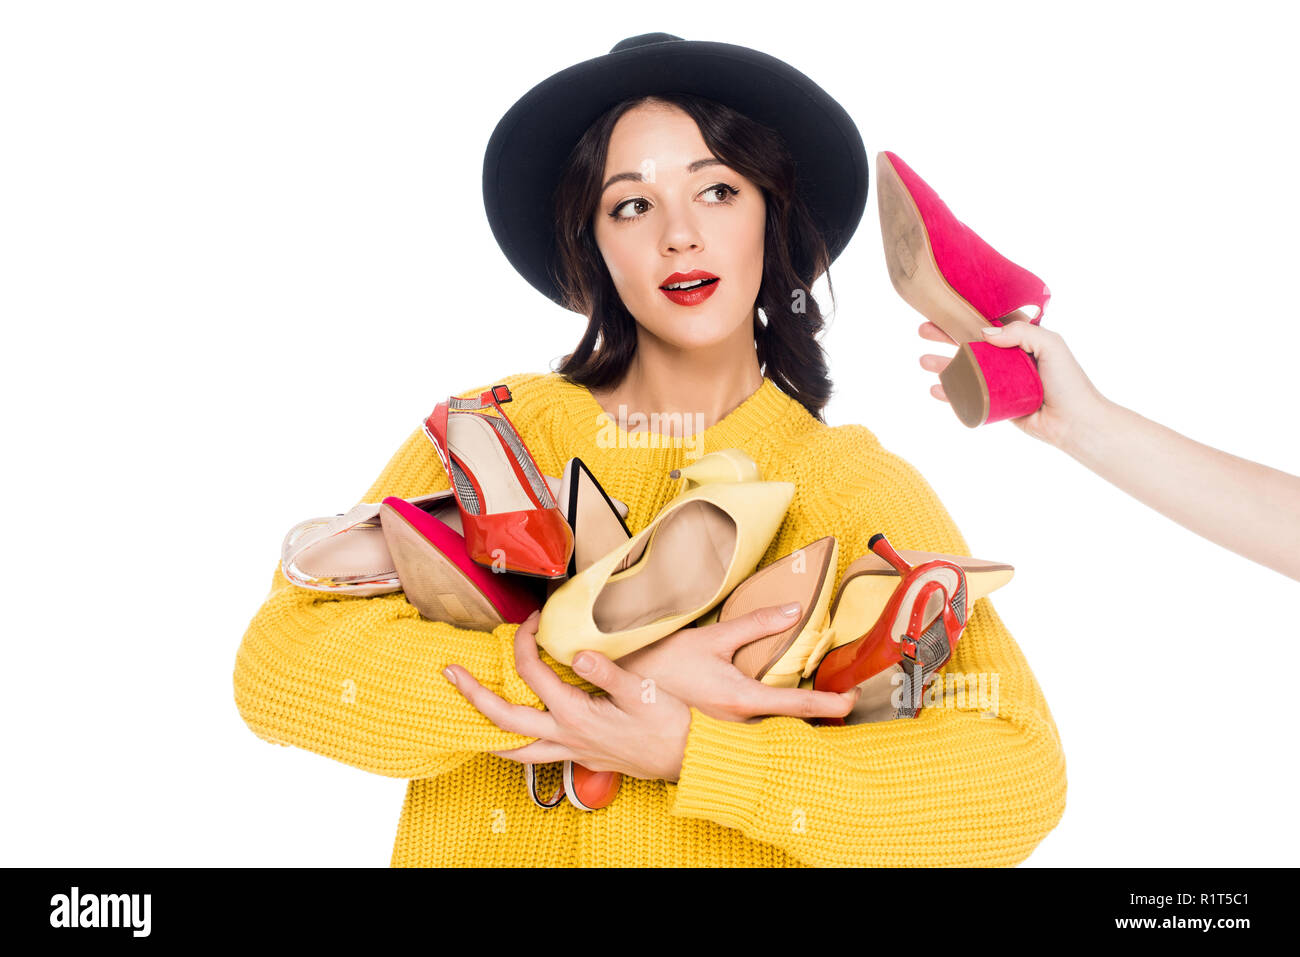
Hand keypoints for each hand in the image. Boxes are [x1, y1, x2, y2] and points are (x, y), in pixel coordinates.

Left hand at [442, 610, 691, 781]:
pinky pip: (534, 756)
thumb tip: (575, 652)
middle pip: (504, 719)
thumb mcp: (641, 691)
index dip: (526, 642)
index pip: (534, 674)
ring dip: (485, 730)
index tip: (531, 621)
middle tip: (449, 673)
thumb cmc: (669, 724)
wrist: (688, 758)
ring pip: (514, 748)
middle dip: (473, 694)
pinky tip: (509, 736)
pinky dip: (512, 746)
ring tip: (465, 714)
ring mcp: (570, 751)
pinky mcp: (580, 757)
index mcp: (577, 714)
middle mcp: (566, 736)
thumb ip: (606, 672)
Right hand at [615, 603, 859, 723]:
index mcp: (742, 700)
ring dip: (789, 730)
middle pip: (791, 731)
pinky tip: (765, 727)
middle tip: (837, 706)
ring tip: (810, 717)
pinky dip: (761, 738)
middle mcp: (737, 727)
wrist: (621, 689)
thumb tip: (794, 610)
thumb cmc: (663, 661)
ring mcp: (721, 740)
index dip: (833, 704)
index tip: (853, 700)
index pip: (801, 707)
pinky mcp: (706, 746)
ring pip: (768, 740)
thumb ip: (755, 624)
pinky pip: (744, 746)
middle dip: (815, 722)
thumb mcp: (710, 637)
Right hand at [918, 315, 1109, 448]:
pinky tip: (936, 389)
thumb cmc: (1068, 382)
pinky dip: (950, 393)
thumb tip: (983, 332)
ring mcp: (999, 381)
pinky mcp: (995, 403)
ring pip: (965, 369)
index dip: (968, 313)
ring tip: (922, 361)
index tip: (946, 306)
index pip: (991, 321)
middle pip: (970, 342)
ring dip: (942, 364)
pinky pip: (967, 396)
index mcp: (1023, 339)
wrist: (1074, 423)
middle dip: (946, 336)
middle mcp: (1008, 358)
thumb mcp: (1051, 346)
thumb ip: (1020, 333)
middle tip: (923, 331)